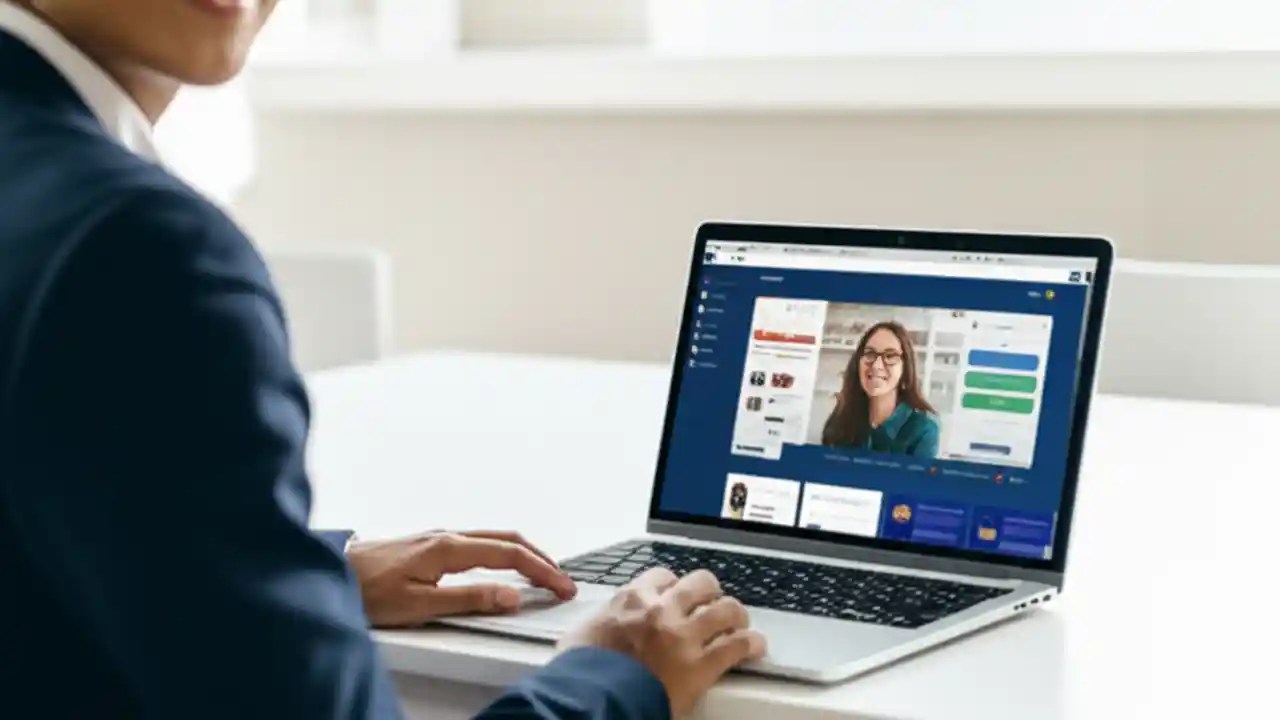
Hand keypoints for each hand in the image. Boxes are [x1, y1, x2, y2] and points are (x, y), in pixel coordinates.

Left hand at [347, 530, 576, 627]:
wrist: (331, 574)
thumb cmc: (367, 590)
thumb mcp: (419, 604)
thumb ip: (468, 599)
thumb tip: (510, 596)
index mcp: (449, 548)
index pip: (510, 555)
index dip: (542, 571)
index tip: (561, 586)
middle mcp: (446, 536)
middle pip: (507, 539)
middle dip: (540, 558)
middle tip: (561, 580)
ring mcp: (437, 537)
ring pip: (493, 538)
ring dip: (522, 554)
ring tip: (540, 573)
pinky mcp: (429, 544)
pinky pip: (477, 542)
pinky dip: (502, 552)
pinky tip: (501, 566)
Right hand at [559, 568, 766, 716]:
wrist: (592, 697)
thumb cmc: (580, 671)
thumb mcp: (581, 635)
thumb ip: (600, 624)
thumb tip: (594, 632)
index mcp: (631, 599)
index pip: (661, 576)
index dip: (673, 584)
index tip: (675, 592)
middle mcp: (662, 609)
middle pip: (701, 584)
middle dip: (710, 592)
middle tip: (712, 603)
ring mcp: (684, 635)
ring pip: (725, 610)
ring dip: (735, 614)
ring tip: (739, 622)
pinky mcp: (701, 665)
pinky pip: (737, 646)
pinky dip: (750, 643)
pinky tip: (756, 645)